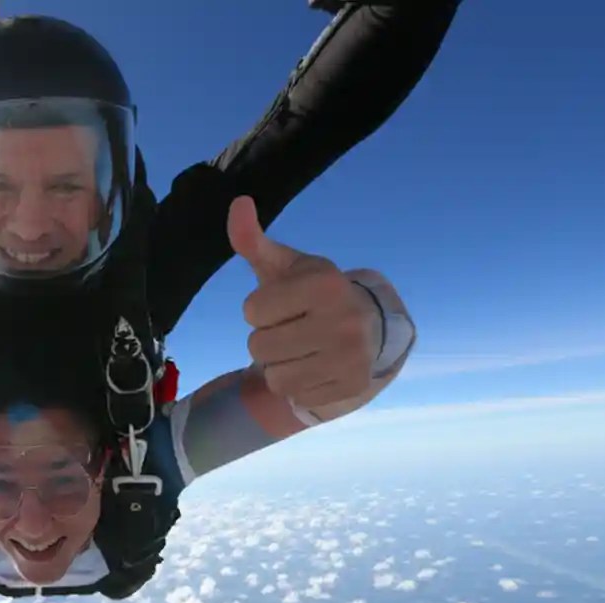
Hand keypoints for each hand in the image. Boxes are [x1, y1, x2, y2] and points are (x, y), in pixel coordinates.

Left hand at [228, 196, 380, 410]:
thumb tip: (238, 203)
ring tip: (300, 348)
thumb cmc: (310, 294)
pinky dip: (297, 385)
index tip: (281, 304)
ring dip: (278, 365)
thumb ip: (253, 240)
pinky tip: (314, 366)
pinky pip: (295, 396)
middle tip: (290, 328)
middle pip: (259, 347)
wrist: (366, 326)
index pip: (252, 311)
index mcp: (325, 284)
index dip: (259, 309)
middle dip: (266, 338)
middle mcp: (345, 321)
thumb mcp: (284, 266)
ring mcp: (352, 358)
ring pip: (275, 377)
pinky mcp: (351, 386)